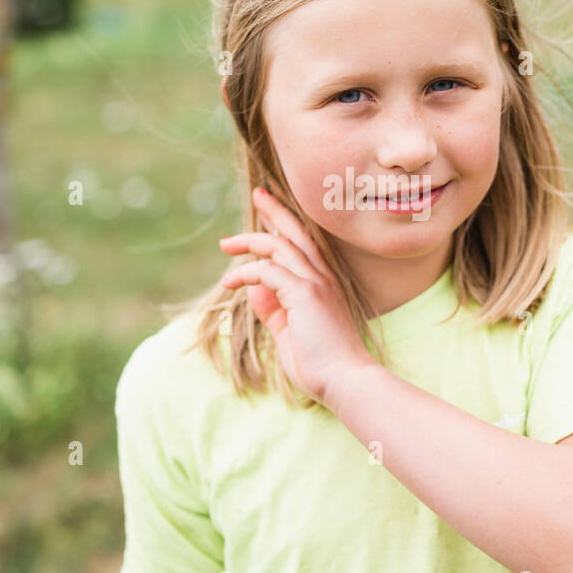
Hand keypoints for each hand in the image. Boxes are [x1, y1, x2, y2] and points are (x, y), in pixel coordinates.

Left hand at [218, 188, 375, 407]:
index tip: (267, 213)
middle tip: (258, 193)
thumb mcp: (290, 332)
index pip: (304, 245)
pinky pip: (269, 271)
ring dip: (250, 240)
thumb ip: (274, 309)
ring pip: (280, 246)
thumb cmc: (321, 364)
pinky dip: (248, 272)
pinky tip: (230, 283)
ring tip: (226, 245)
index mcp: (324, 284)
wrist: (345, 380)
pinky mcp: (305, 294)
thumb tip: (254, 289)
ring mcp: (316, 283)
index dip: (285, 225)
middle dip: (275, 211)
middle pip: (296, 232)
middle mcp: (323, 277)